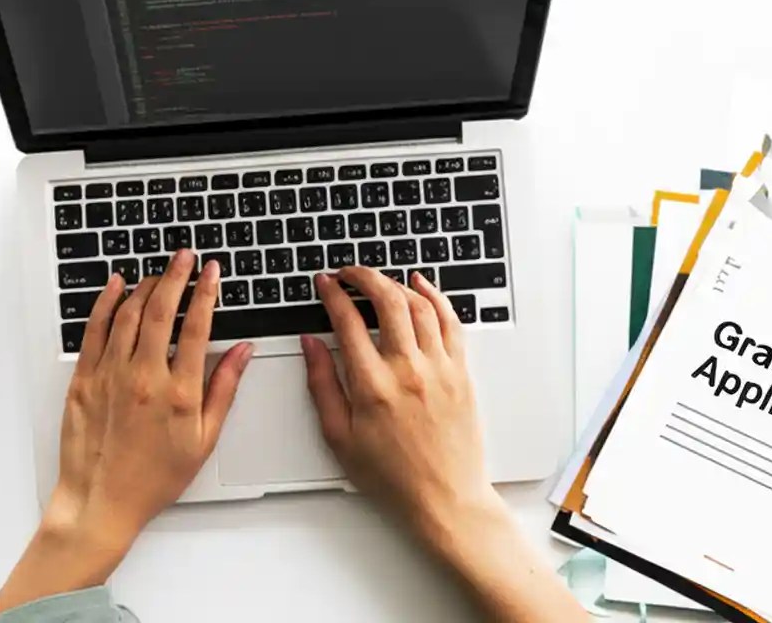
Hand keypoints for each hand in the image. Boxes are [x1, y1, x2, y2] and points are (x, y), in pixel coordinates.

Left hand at [0, 250, 252, 616]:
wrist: (101, 501)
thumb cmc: (152, 478)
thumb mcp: (204, 440)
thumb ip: (224, 389)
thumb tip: (242, 352)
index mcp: (179, 393)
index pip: (197, 327)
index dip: (206, 293)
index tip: (212, 273)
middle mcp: (143, 378)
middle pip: (161, 310)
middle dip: (176, 275)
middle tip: (185, 256)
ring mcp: (110, 375)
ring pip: (127, 314)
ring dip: (145, 285)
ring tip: (159, 272)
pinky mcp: (84, 380)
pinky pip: (95, 330)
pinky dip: (105, 303)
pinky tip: (116, 287)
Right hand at [301, 268, 493, 536]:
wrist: (445, 498)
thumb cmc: (392, 476)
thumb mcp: (339, 436)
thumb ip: (322, 384)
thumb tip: (311, 345)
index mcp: (372, 385)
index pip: (347, 321)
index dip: (333, 294)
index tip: (325, 283)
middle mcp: (407, 369)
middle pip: (387, 300)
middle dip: (364, 276)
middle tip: (349, 272)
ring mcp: (438, 368)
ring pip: (419, 305)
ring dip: (396, 284)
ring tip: (379, 280)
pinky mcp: (460, 372)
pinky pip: (451, 322)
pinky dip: (436, 297)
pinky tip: (422, 287)